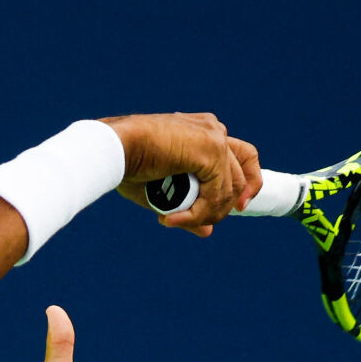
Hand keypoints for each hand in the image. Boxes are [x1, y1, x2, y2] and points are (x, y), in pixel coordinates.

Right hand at [100, 113, 263, 235]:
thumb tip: (208, 232)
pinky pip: (215, 193)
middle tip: (201, 223)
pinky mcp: (210, 149)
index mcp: (204, 132)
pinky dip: (196, 213)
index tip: (238, 208)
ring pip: (228, 189)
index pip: (241, 158)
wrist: (113, 148)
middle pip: (242, 174)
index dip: (247, 185)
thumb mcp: (165, 192)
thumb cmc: (128, 164)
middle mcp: (213, 130)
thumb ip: (190, 208)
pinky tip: (171, 218)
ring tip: (173, 220)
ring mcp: (214, 137)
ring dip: (204, 214)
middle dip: (224, 206)